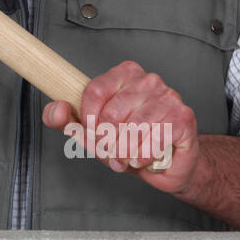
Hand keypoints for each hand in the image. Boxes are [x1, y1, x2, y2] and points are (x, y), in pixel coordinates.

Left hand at [40, 60, 201, 195]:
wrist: (168, 164)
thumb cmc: (129, 143)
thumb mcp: (92, 132)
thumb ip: (68, 120)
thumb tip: (56, 110)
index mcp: (124, 75)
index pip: (94, 91)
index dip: (88, 120)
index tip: (92, 132)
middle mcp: (148, 80)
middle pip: (112, 114)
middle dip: (107, 142)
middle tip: (112, 152)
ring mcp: (168, 96)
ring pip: (133, 129)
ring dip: (124, 153)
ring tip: (126, 158)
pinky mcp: (182, 117)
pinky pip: (153, 141)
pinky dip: (143, 157)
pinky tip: (143, 158)